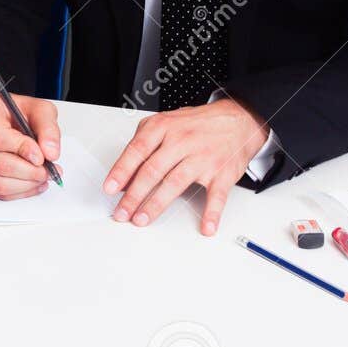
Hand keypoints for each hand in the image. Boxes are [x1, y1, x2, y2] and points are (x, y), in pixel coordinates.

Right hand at [0, 90, 59, 200]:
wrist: (1, 118)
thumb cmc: (16, 112)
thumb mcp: (39, 109)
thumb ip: (48, 128)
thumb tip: (50, 153)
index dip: (22, 151)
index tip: (41, 156)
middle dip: (30, 173)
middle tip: (49, 171)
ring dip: (26, 185)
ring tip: (43, 177)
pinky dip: (18, 192)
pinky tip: (31, 183)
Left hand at [103, 98, 267, 235]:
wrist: (237, 120)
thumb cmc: (197, 125)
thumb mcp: (166, 124)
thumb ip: (144, 146)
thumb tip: (125, 177)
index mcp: (164, 127)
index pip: (137, 149)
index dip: (121, 171)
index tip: (110, 188)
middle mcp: (182, 141)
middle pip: (153, 170)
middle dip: (134, 195)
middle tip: (122, 212)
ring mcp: (203, 157)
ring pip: (175, 183)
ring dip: (156, 204)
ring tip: (142, 219)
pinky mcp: (222, 172)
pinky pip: (217, 195)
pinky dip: (212, 213)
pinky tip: (206, 226)